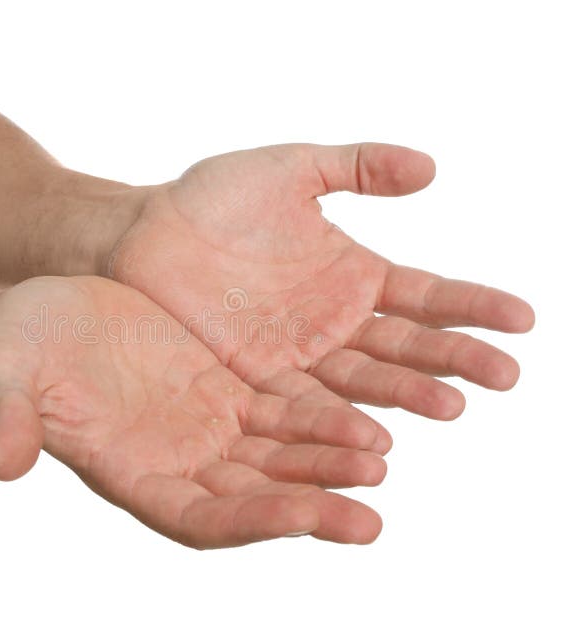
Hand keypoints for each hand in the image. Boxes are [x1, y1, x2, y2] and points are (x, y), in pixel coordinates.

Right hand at [0, 276, 388, 547]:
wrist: (43, 313)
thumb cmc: (12, 351)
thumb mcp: (4, 379)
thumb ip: (11, 420)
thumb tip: (2, 464)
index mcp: (128, 474)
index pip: (197, 519)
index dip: (252, 523)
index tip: (306, 518)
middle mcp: (176, 462)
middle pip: (254, 497)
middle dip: (309, 503)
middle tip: (369, 511)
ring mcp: (204, 426)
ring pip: (277, 453)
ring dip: (326, 459)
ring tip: (380, 455)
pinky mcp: (222, 388)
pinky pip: (281, 406)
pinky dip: (319, 413)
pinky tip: (363, 413)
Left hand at [111, 143, 534, 419]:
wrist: (138, 237)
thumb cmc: (207, 201)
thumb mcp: (288, 170)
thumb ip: (355, 167)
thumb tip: (433, 167)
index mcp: (350, 275)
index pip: (424, 295)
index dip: (471, 306)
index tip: (522, 319)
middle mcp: (332, 324)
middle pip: (404, 347)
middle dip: (454, 360)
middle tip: (503, 377)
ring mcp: (296, 358)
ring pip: (361, 383)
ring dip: (405, 396)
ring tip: (448, 407)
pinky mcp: (255, 383)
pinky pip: (304, 405)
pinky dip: (339, 421)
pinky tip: (373, 435)